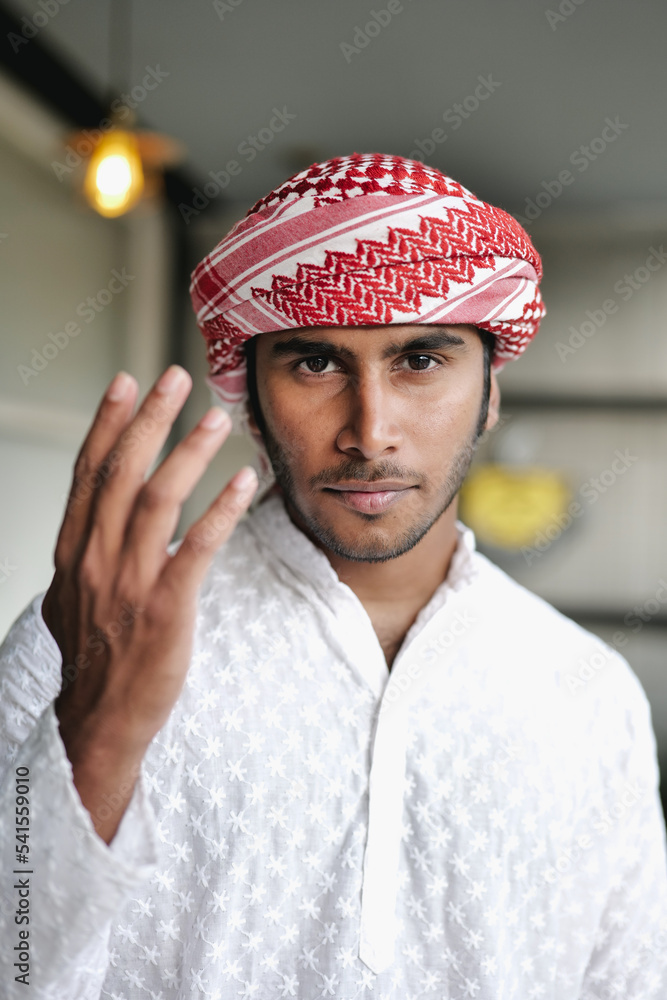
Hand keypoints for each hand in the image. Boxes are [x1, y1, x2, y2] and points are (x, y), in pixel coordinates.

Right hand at [42, 365, 257, 841]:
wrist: (99, 719)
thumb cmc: (93, 658)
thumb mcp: (68, 600)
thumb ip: (82, 557)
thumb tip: (89, 530)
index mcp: (73, 550)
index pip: (89, 472)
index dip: (107, 423)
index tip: (126, 383)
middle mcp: (95, 556)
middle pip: (121, 471)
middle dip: (149, 418)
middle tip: (175, 377)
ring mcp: (128, 581)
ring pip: (157, 498)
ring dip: (188, 451)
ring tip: (216, 416)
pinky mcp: (165, 607)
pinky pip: (196, 546)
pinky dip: (221, 509)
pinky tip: (244, 480)